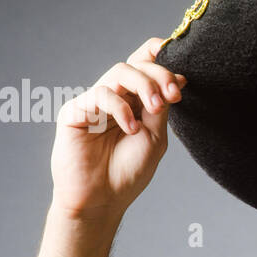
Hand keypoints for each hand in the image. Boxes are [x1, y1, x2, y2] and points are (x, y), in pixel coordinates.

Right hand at [49, 37, 185, 220]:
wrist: (102, 200)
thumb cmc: (128, 172)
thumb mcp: (155, 137)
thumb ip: (161, 107)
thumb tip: (177, 78)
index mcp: (134, 101)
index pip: (144, 66)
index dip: (159, 56)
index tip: (181, 73)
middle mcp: (114, 97)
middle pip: (136, 65)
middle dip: (159, 75)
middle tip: (174, 95)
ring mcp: (94, 102)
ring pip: (120, 72)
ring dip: (144, 86)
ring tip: (155, 110)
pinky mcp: (75, 111)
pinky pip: (100, 94)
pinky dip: (121, 108)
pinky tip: (131, 128)